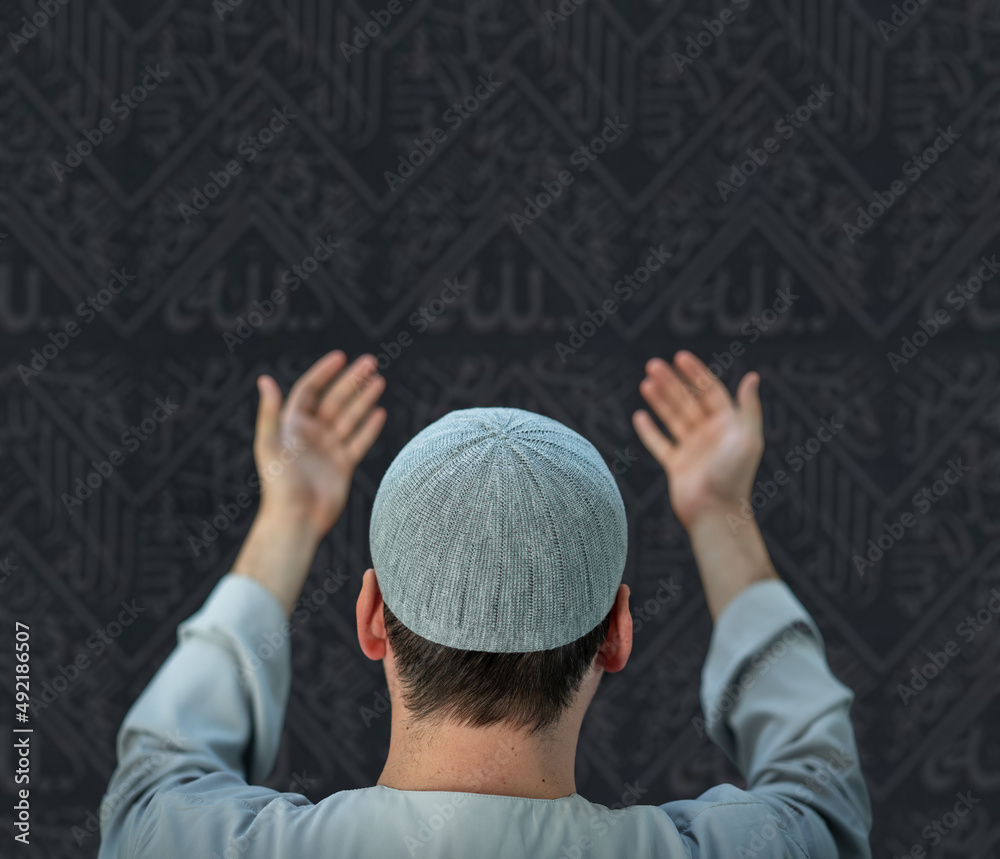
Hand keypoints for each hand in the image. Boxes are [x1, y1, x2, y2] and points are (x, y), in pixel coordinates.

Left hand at [253, 350, 386, 538]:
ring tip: (379, 381)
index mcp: (292, 426)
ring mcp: (328, 449)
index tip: (341, 357)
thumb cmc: (279, 485)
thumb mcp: (269, 445)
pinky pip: (359, 441)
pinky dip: (369, 427)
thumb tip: (265, 380)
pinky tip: (380, 412)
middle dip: (352, 381)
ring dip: (364, 399)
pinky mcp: (343, 466)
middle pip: (334, 400)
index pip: (310, 390)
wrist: (296, 521)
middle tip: (370, 362)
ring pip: (350, 418)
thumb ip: (269, 413)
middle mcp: (311, 435)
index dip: (324, 372)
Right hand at [632, 351, 762, 529]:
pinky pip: (660, 444)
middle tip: (653, 364)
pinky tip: (639, 416)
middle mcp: (710, 435)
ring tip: (645, 383)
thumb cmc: (734, 476)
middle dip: (671, 383)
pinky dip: (649, 431)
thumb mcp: (747, 438)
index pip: (710, 392)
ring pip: (673, 418)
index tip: (680, 357)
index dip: (696, 373)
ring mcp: (692, 450)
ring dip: (660, 400)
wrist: (715, 512)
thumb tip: (752, 377)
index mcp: (728, 426)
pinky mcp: (677, 466)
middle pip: (688, 401)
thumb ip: (748, 408)